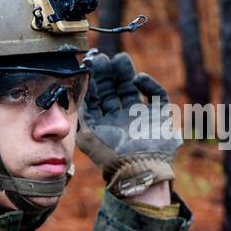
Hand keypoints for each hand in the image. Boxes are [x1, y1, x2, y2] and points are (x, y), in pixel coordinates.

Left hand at [77, 51, 181, 198]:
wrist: (138, 171)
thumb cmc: (110, 157)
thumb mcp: (87, 136)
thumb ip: (80, 116)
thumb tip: (71, 95)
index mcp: (104, 123)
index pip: (98, 97)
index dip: (94, 81)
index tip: (90, 65)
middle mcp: (121, 118)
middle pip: (114, 90)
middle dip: (109, 74)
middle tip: (104, 58)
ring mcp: (140, 116)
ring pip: (132, 89)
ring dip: (126, 74)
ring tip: (120, 59)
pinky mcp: (159, 116)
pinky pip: (156, 96)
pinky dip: (149, 85)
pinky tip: (138, 78)